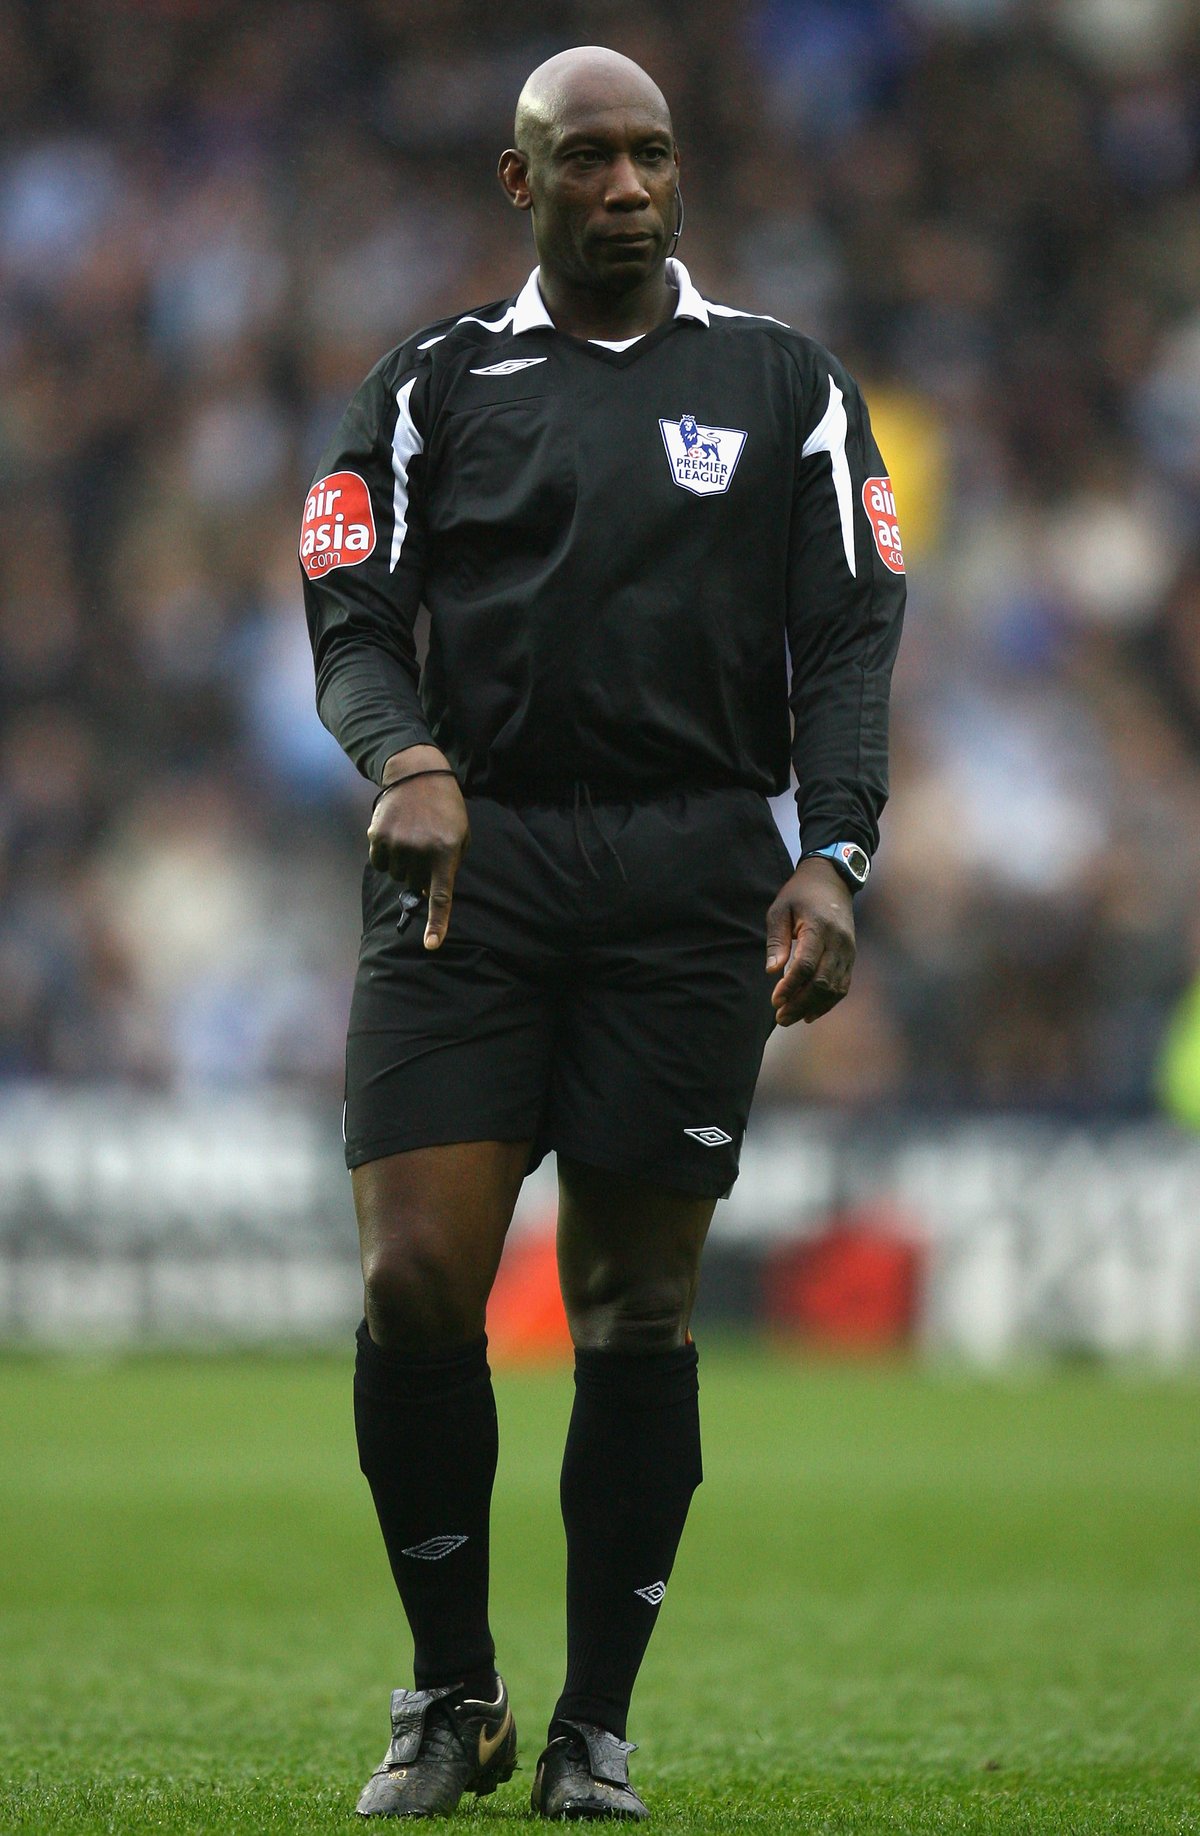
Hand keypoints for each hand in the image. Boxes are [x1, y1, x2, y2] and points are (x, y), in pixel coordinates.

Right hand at [367, 747, 468, 950]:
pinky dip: (385, 855)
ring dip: (402, 864)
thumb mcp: (460, 835)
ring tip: (411, 836)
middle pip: (415, 885)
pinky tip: (395, 834)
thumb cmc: (445, 808)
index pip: (441, 897)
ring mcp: (396, 845)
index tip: (431, 945)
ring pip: (395, 875)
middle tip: (425, 846)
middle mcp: (419, 852)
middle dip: (420, 873)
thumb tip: (429, 891)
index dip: (436, 924)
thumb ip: (449, 864)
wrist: (418, 773)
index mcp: (444, 853)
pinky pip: (379, 863)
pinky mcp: (377, 837)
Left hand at [765, 856, 856, 1025]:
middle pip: (821, 982)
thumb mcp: (780, 909)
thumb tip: (773, 971)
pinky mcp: (851, 955)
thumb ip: (776, 941)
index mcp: (819, 928)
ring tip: (792, 1017)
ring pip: (834, 987)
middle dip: (800, 1003)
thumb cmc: (800, 893)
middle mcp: (838, 941)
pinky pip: (843, 984)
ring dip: (813, 1007)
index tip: (774, 1001)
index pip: (805, 966)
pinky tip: (811, 1012)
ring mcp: (848, 950)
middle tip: (780, 1017)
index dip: (790, 987)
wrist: (832, 879)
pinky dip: (828, 1001)